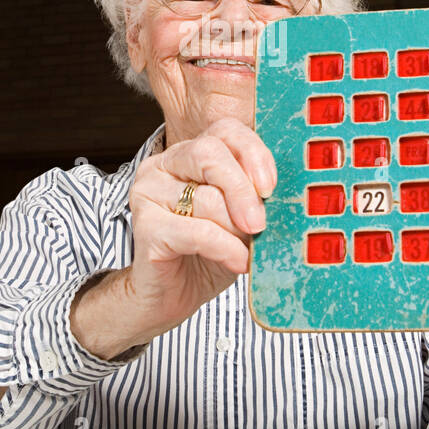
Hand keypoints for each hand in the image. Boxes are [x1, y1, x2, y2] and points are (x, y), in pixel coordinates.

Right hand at [123, 117, 276, 342]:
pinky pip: (197, 231)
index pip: (223, 130)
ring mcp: (148, 194)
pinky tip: (237, 262)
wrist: (168, 298)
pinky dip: (225, 248)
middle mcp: (162, 167)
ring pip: (206, 197)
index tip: (270, 187)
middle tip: (259, 223)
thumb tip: (282, 194)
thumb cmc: (206, 255)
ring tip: (245, 249)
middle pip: (209, 153)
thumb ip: (253, 198)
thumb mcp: (237, 220)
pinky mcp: (146, 228)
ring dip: (236, 229)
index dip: (253, 153)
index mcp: (187, 156)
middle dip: (243, 189)